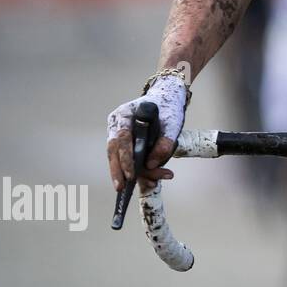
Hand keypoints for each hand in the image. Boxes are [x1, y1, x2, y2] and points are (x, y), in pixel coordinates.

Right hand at [106, 76, 187, 193]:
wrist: (167, 98)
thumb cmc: (168, 108)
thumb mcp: (173, 123)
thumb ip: (164, 143)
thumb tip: (151, 165)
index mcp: (126, 113)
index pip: (122, 137)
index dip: (126, 157)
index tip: (131, 173)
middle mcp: (117, 123)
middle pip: (113, 150)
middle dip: (118, 171)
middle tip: (122, 188)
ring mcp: (117, 132)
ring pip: (117, 156)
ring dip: (127, 172)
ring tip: (140, 186)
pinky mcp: (123, 141)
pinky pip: (125, 157)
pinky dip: (135, 169)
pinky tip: (149, 179)